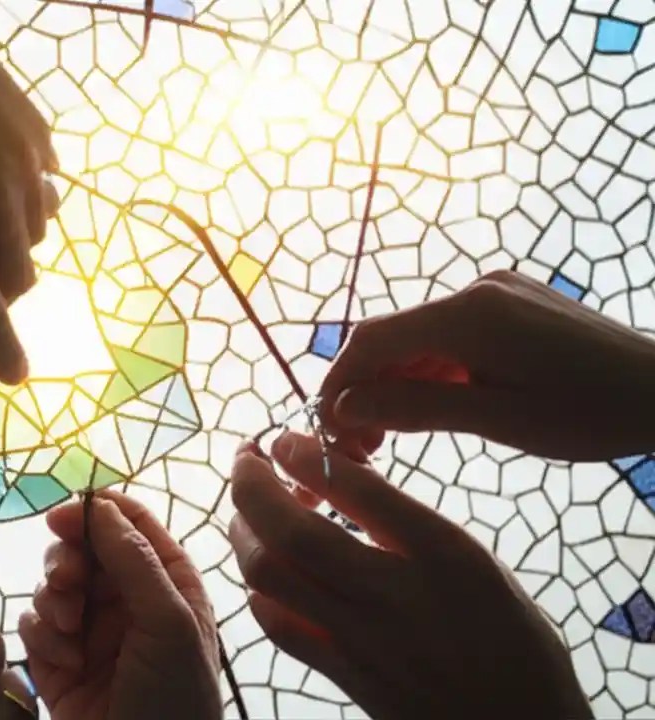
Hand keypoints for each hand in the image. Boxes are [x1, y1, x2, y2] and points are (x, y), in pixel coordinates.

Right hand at [18, 491, 220, 719]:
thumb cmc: (173, 702)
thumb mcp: (168, 624)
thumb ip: (135, 559)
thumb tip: (99, 505)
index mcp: (169, 582)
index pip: (130, 523)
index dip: (95, 512)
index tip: (63, 518)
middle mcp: (129, 600)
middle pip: (82, 547)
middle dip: (68, 561)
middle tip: (67, 585)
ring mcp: (92, 631)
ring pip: (53, 583)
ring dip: (54, 601)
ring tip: (69, 633)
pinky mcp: (58, 661)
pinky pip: (34, 623)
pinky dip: (42, 636)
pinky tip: (65, 665)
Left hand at [229, 432, 591, 719]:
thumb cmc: (514, 643)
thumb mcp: (480, 565)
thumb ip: (411, 525)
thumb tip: (339, 477)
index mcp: (444, 554)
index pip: (356, 488)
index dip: (305, 455)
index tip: (284, 439)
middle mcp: (397, 593)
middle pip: (293, 531)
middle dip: (251, 486)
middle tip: (244, 461)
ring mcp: (363, 639)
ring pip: (270, 574)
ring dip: (245, 532)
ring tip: (248, 513)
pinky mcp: (344, 675)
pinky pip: (277, 624)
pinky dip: (258, 588)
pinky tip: (265, 572)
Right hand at [319, 269, 654, 460]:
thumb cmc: (593, 412)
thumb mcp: (499, 420)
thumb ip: (415, 409)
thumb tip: (343, 410)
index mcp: (469, 316)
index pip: (371, 341)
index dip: (338, 384)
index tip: (326, 433)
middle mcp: (476, 292)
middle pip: (391, 338)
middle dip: (364, 389)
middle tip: (358, 449)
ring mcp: (497, 293)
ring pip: (419, 339)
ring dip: (395, 383)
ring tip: (389, 439)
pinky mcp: (513, 304)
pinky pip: (449, 335)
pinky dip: (428, 372)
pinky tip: (430, 409)